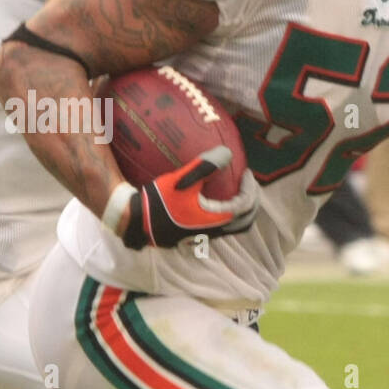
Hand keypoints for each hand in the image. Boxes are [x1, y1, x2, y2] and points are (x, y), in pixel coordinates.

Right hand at [111, 147, 259, 249]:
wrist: (136, 220)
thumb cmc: (158, 201)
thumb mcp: (182, 181)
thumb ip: (205, 166)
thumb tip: (227, 152)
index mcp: (215, 220)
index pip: (245, 205)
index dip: (250, 188)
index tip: (246, 173)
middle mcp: (213, 232)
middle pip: (246, 221)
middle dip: (252, 202)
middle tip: (247, 185)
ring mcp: (204, 236)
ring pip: (234, 226)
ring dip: (240, 209)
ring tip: (235, 190)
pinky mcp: (195, 236)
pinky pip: (221, 227)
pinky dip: (228, 214)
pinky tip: (217, 199)